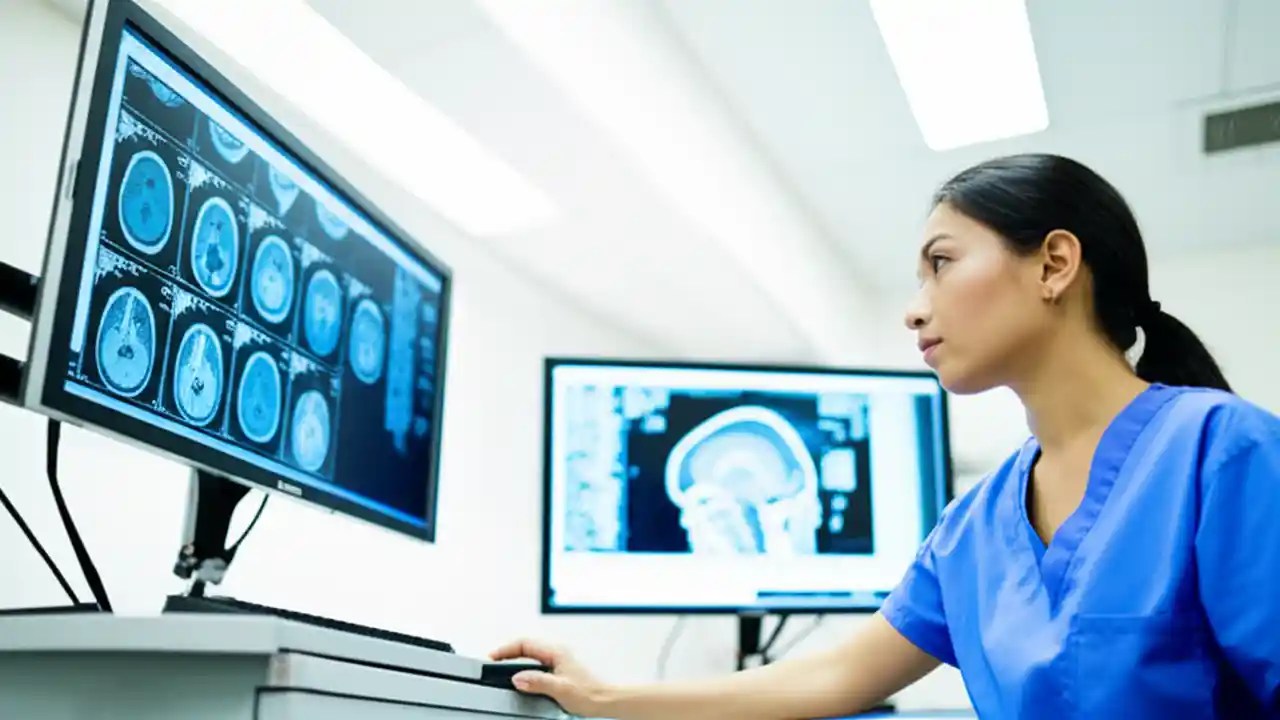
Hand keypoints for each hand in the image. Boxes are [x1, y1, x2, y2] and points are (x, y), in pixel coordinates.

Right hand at [489, 638, 608, 715]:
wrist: (606, 699)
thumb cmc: (590, 693)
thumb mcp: (560, 689)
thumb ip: (537, 682)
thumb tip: (517, 678)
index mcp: (556, 652)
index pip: (524, 644)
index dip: (505, 650)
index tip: (492, 657)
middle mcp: (558, 652)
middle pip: (526, 646)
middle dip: (508, 653)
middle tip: (493, 662)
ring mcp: (560, 660)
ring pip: (532, 654)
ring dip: (516, 659)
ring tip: (503, 667)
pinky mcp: (561, 669)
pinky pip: (538, 663)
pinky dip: (525, 667)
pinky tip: (523, 677)